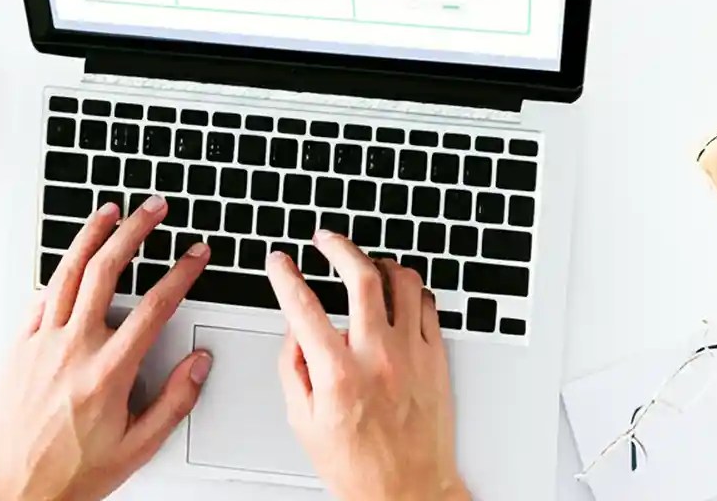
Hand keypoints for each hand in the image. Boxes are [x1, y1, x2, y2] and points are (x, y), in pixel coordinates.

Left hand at [0, 197, 212, 500]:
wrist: (8, 493)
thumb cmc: (70, 474)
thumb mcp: (138, 447)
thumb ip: (176, 401)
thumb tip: (200, 364)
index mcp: (108, 372)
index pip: (154, 307)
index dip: (181, 273)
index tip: (196, 254)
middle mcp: (72, 350)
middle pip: (106, 272)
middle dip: (135, 232)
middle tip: (153, 210)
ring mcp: (40, 346)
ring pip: (68, 274)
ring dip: (91, 236)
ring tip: (110, 212)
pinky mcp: (17, 350)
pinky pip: (40, 299)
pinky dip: (59, 272)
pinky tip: (71, 260)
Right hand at [266, 231, 468, 500]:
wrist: (409, 490)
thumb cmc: (359, 467)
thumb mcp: (304, 424)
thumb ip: (293, 370)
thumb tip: (293, 330)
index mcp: (339, 375)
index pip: (304, 308)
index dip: (285, 277)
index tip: (279, 262)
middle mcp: (379, 357)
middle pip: (361, 276)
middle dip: (338, 247)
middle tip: (325, 240)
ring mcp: (412, 353)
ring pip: (403, 281)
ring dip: (379, 263)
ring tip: (364, 264)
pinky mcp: (436, 356)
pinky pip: (428, 303)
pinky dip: (411, 289)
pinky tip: (398, 292)